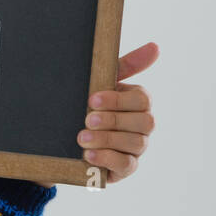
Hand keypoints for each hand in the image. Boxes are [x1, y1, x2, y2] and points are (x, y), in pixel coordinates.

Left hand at [39, 42, 156, 187]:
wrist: (60, 138)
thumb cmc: (86, 105)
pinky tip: (88, 155)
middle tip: (87, 119)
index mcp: (137, 104)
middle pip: (144, 122)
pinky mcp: (125, 168)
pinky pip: (126, 165)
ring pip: (135, 143)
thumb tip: (155, 46)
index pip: (142, 100)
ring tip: (82, 138)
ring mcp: (135, 148)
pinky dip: (107, 159)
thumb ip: (125, 66)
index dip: (118, 100)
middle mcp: (142, 126)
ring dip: (107, 139)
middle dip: (113, 120)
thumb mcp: (98, 83)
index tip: (92, 99)